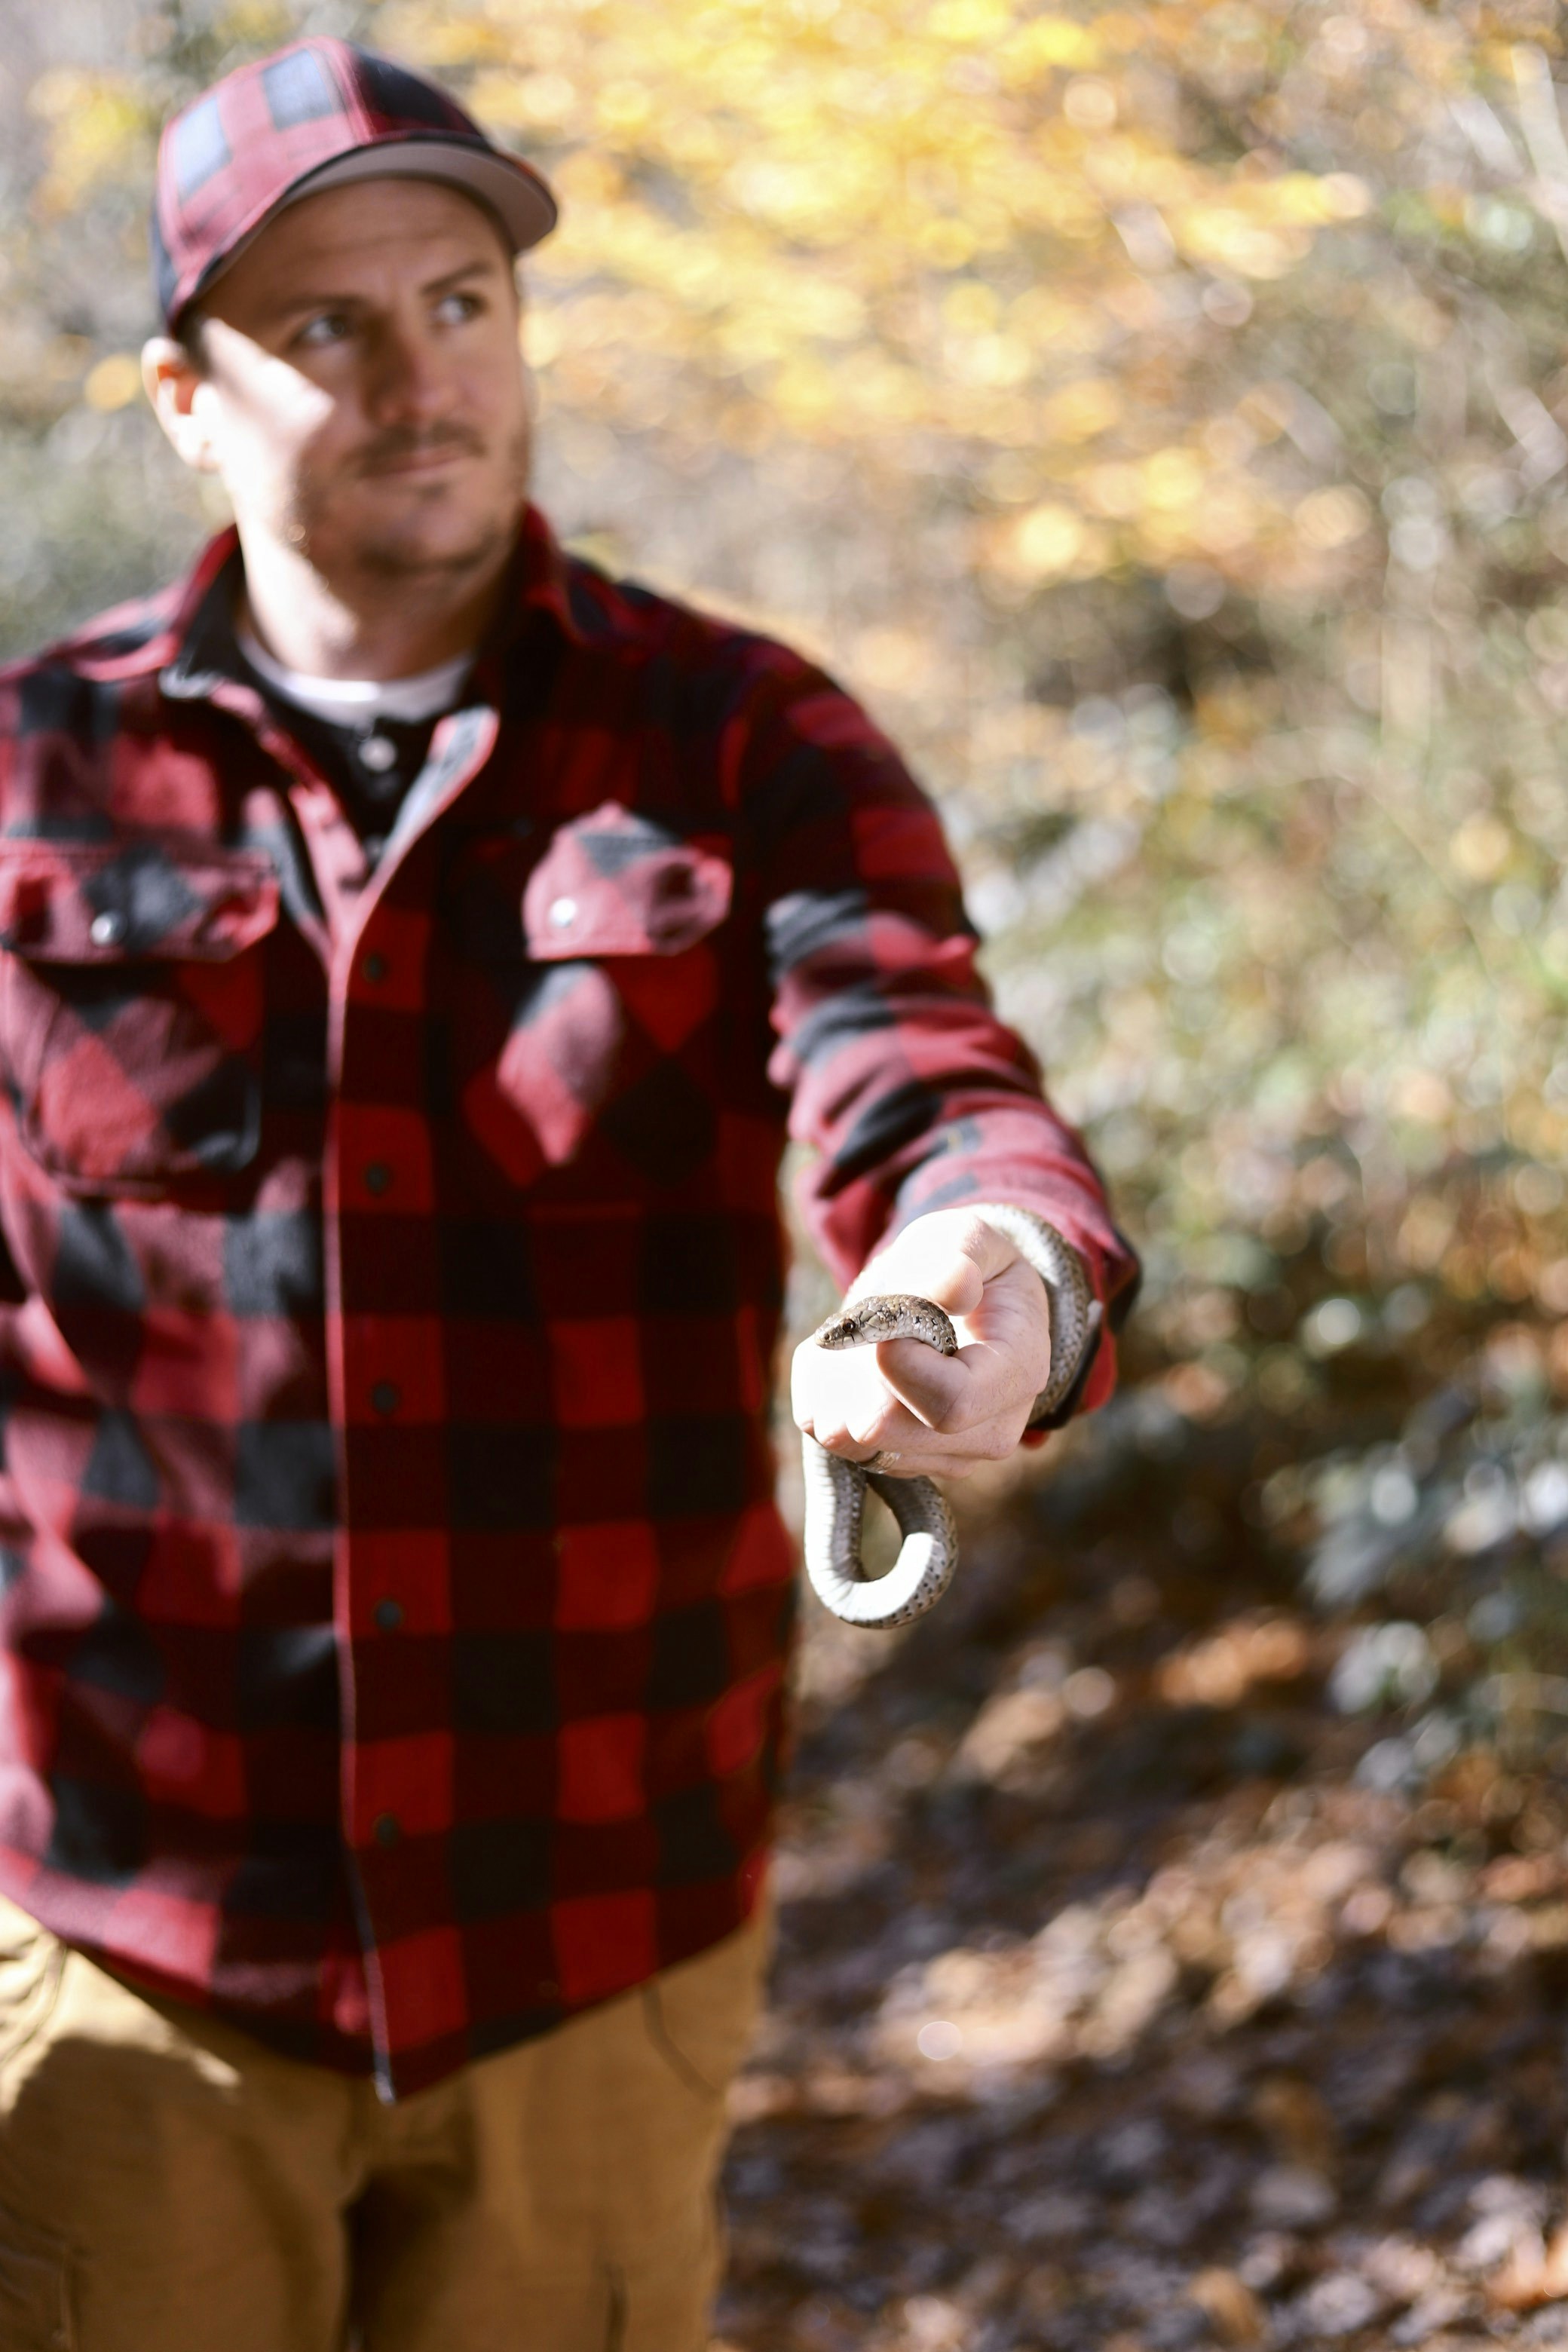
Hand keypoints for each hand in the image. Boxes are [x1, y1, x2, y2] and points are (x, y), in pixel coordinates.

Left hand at [790, 1207, 1054, 1480]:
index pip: (952, 1402)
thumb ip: (959, 1256)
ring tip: (852, 1341)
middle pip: (895, 1433)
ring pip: (860, 1446)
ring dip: (835, 1390)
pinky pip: (838, 1448)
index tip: (879, 1326)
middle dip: (856, 1378)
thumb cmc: (967, 1264)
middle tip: (858, 1327)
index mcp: (1019, 1371)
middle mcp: (993, 1429)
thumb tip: (955, 1289)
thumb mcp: (966, 1239)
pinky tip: (838, 1365)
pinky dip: (823, 1405)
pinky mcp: (908, 1463)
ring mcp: (951, 1457)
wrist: (963, 1301)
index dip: (897, 1367)